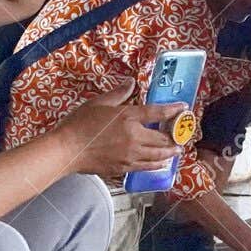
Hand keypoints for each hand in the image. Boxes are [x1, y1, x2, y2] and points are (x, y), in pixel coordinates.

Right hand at [55, 95, 180, 176]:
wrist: (67, 150)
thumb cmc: (79, 124)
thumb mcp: (99, 103)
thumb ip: (118, 93)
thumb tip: (130, 82)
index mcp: (128, 117)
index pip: (157, 112)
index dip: (173, 110)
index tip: (183, 108)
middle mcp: (134, 137)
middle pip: (162, 137)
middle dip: (174, 136)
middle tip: (181, 135)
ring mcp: (130, 155)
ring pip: (158, 155)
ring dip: (170, 152)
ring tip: (177, 151)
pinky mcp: (124, 168)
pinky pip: (147, 167)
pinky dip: (157, 165)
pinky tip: (162, 164)